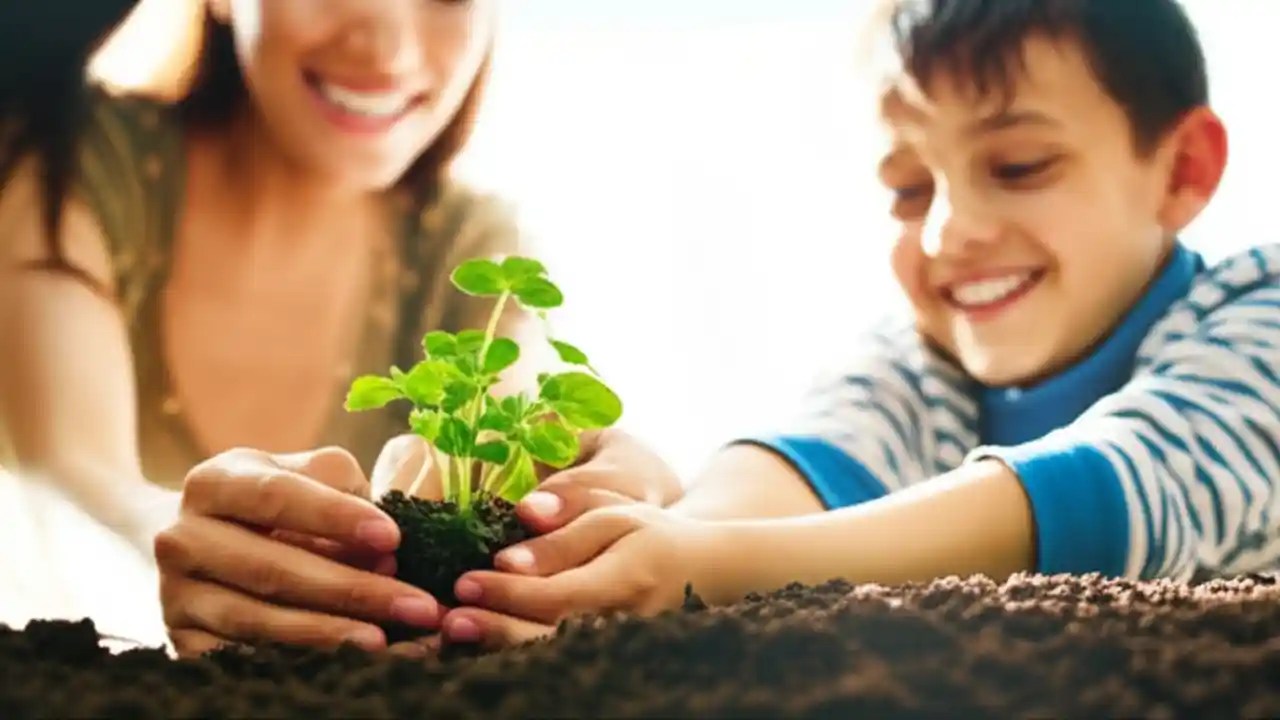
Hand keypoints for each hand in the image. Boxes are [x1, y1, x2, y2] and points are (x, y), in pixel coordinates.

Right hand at [156, 446, 441, 656]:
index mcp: (215, 481)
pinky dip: (295, 663)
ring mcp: (176, 593)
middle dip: (353, 590)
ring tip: (386, 641)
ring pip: (257, 620)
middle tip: (417, 607)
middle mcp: (182, 536)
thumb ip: (352, 492)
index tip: (393, 538)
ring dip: (328, 634)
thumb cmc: (281, 502)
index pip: (277, 495)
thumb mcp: (311, 478)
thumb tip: (393, 536)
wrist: (202, 545)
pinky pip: (240, 658)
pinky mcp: (181, 640)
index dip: (336, 517)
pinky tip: (342, 666)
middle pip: (272, 567)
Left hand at [415, 429, 684, 650]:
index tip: (464, 582)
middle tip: (447, 620)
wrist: (704, 573)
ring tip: (450, 638)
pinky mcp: (604, 659)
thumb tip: (511, 554)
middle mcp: (621, 625)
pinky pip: (554, 662)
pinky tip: (476, 647)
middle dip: (494, 629)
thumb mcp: (614, 518)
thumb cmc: (652, 536)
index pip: (557, 595)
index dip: (508, 592)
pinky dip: (513, 656)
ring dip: (497, 649)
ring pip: (549, 656)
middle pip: (548, 636)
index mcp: (626, 582)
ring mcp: (615, 650)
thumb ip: (565, 533)